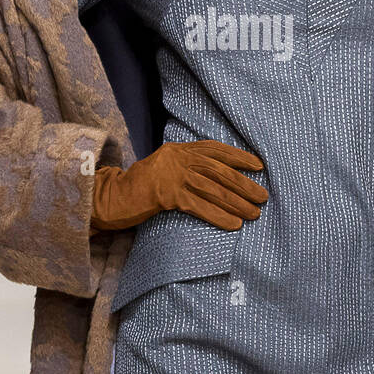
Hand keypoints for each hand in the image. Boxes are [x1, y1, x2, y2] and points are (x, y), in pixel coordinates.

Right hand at [90, 139, 268, 232]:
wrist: (110, 198)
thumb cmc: (139, 187)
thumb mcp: (165, 168)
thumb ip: (187, 167)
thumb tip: (220, 179)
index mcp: (178, 149)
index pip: (214, 149)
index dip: (238, 157)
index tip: (259, 166)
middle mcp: (177, 158)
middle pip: (218, 170)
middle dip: (244, 184)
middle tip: (263, 196)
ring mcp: (171, 175)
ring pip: (212, 189)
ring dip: (237, 203)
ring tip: (254, 214)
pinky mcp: (165, 194)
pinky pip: (198, 206)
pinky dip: (218, 216)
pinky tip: (233, 223)